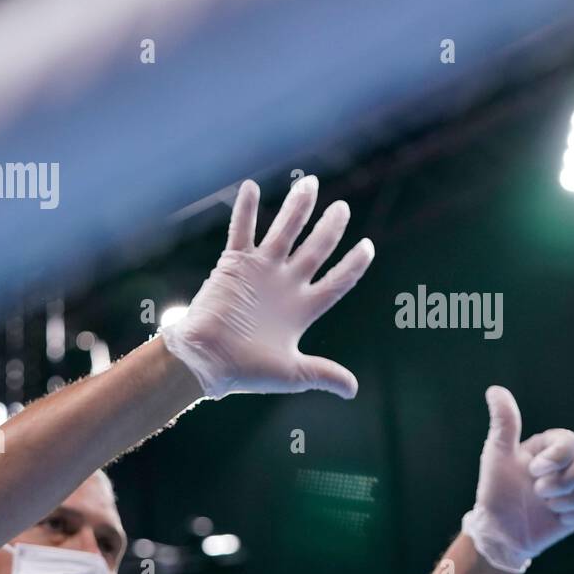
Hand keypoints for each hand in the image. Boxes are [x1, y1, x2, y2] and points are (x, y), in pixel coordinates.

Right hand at [161, 176, 374, 398]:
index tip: (368, 246)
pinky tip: (252, 186)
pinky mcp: (234, 265)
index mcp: (302, 309)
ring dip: (296, 208)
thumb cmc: (246, 372)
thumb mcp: (292, 374)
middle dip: (330, 227)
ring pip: (284, 231)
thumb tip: (353, 390)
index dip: (353, 265)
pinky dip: (246, 209)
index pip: (336, 282)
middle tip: (343, 208)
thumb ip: (323, 374)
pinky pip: (242, 230)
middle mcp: (285, 285)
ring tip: (310, 183)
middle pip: (315, 249)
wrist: (206, 362)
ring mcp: (261, 271)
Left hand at [462, 386, 573, 572]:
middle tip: (537, 493)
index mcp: (552, 447)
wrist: (501, 531)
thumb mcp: (497, 455)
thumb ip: (504, 423)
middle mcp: (569, 463)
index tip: (532, 472)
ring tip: (547, 506)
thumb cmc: (497, 490)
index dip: (556, 459)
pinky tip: (558, 519)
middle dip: (560, 484)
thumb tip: (495, 390)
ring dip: (569, 501)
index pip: (572, 441)